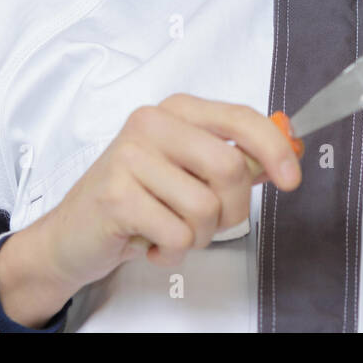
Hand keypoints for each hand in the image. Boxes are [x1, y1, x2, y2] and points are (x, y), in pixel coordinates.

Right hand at [0, 93, 302, 326]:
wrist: (71, 234)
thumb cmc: (134, 199)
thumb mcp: (186, 171)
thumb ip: (234, 158)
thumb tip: (285, 154)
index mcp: (176, 111)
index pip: (241, 119)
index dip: (275, 150)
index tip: (291, 179)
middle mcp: (151, 124)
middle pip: (231, 168)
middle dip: (232, 209)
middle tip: (207, 223)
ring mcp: (129, 157)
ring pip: (206, 207)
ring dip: (198, 236)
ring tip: (170, 229)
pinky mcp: (115, 195)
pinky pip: (178, 234)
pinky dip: (172, 251)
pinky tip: (150, 242)